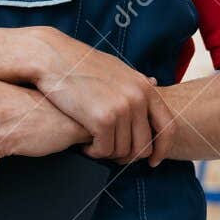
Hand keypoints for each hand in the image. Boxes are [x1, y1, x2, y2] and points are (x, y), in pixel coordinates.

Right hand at [23, 26, 176, 166]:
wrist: (52, 58)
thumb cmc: (81, 64)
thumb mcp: (117, 69)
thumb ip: (135, 82)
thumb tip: (154, 83)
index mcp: (144, 87)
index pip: (167, 127)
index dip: (161, 149)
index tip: (152, 161)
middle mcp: (138, 98)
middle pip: (144, 146)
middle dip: (128, 157)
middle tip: (112, 156)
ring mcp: (121, 109)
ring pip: (122, 151)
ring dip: (107, 153)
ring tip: (92, 144)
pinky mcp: (102, 119)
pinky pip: (104, 151)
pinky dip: (93, 152)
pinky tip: (83, 145)